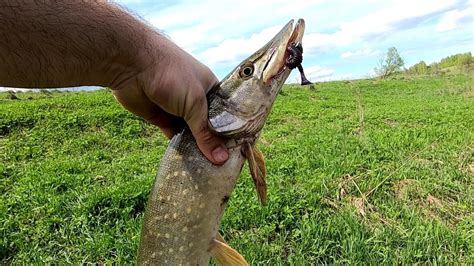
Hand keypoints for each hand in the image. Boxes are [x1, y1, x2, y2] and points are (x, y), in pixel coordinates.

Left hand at [111, 36, 228, 164]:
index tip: (238, 151)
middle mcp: (196, 99)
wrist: (133, 65)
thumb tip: (221, 158)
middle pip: (209, 126)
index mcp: (210, 89)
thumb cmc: (173, 75)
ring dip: (198, 148)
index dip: (232, 131)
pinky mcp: (161, 118)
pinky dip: (181, 148)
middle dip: (215, 143)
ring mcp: (178, 109)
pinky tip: (190, 163)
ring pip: (191, 133)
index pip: (226, 114)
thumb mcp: (195, 104)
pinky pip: (174, 136)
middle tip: (226, 165)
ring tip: (210, 169)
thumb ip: (206, 133)